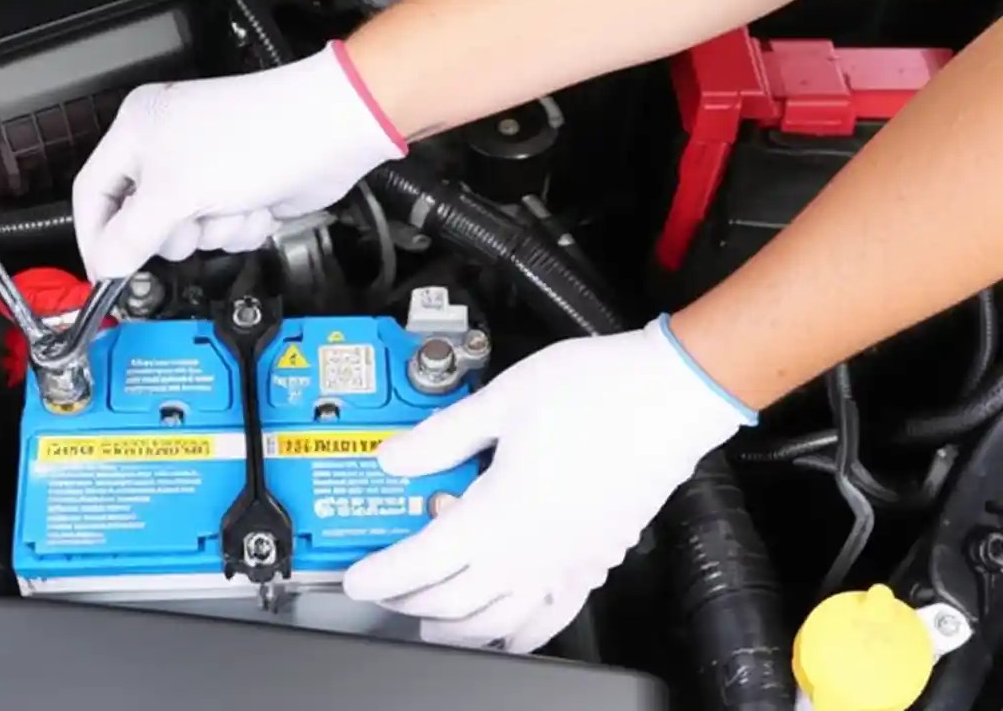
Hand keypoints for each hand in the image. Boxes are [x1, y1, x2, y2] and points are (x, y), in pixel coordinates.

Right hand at [72, 42, 405, 278]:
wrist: (329, 134)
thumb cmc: (258, 135)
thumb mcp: (177, 192)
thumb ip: (133, 235)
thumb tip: (106, 266)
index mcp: (138, 130)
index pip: (93, 193)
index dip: (95, 237)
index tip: (104, 274)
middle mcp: (168, 148)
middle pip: (142, 222)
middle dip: (175, 232)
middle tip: (190, 219)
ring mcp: (207, 171)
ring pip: (188, 234)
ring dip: (216, 230)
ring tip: (233, 203)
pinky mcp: (240, 191)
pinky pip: (223, 233)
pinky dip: (241, 228)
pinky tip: (257, 205)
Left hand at [342, 317, 755, 651]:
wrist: (670, 395)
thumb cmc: (599, 391)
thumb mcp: (502, 401)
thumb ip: (441, 436)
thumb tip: (396, 456)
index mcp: (498, 514)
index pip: (421, 564)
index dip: (380, 577)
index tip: (358, 578)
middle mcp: (530, 552)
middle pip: (452, 603)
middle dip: (409, 603)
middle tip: (387, 591)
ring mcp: (565, 564)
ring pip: (497, 624)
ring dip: (457, 629)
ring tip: (431, 622)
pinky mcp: (595, 562)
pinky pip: (552, 620)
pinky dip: (521, 637)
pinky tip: (509, 636)